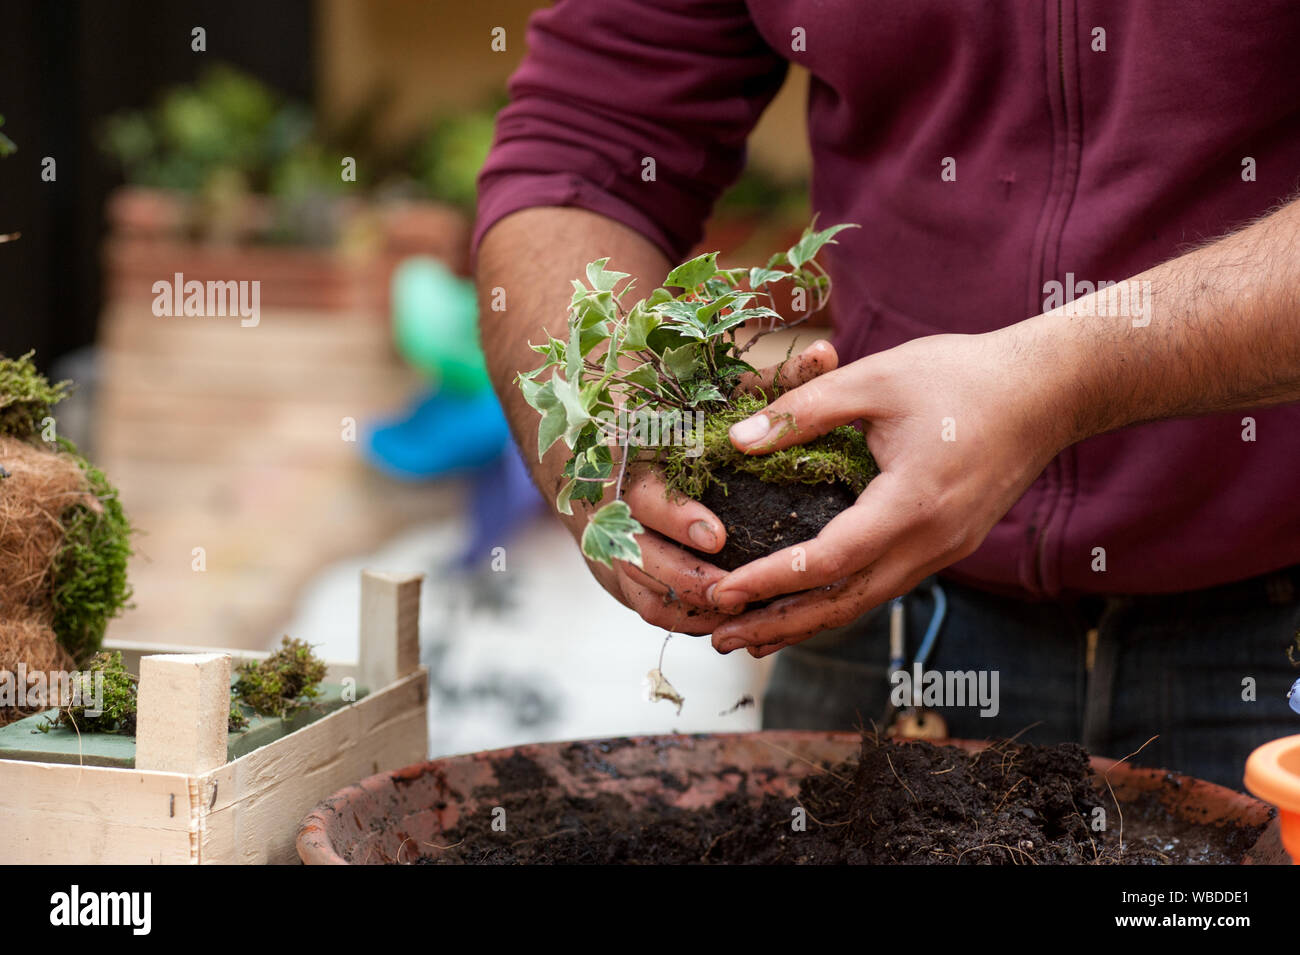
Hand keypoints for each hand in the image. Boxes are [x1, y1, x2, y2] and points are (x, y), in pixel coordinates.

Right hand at [578, 340, 840, 634]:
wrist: (595, 438)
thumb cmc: (674, 411)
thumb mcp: (716, 391)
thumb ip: (769, 381)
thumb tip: (825, 352)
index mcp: (630, 457)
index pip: (643, 494)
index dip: (678, 518)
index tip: (718, 536)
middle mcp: (611, 504)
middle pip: (637, 551)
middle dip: (682, 575)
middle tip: (730, 591)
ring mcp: (610, 541)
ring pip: (640, 585)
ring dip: (685, 604)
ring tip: (734, 612)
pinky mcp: (618, 570)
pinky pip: (645, 604)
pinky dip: (680, 618)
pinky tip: (720, 624)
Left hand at [708, 328, 1073, 656]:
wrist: (1048, 391)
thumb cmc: (962, 376)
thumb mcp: (875, 378)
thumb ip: (804, 410)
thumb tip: (738, 442)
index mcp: (911, 503)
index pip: (828, 560)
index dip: (771, 580)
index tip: (722, 593)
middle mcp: (930, 543)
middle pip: (843, 602)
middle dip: (778, 624)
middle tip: (719, 638)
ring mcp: (944, 552)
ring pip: (864, 602)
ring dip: (806, 622)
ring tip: (750, 636)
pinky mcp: (948, 547)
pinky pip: (884, 586)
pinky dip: (839, 601)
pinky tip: (808, 606)